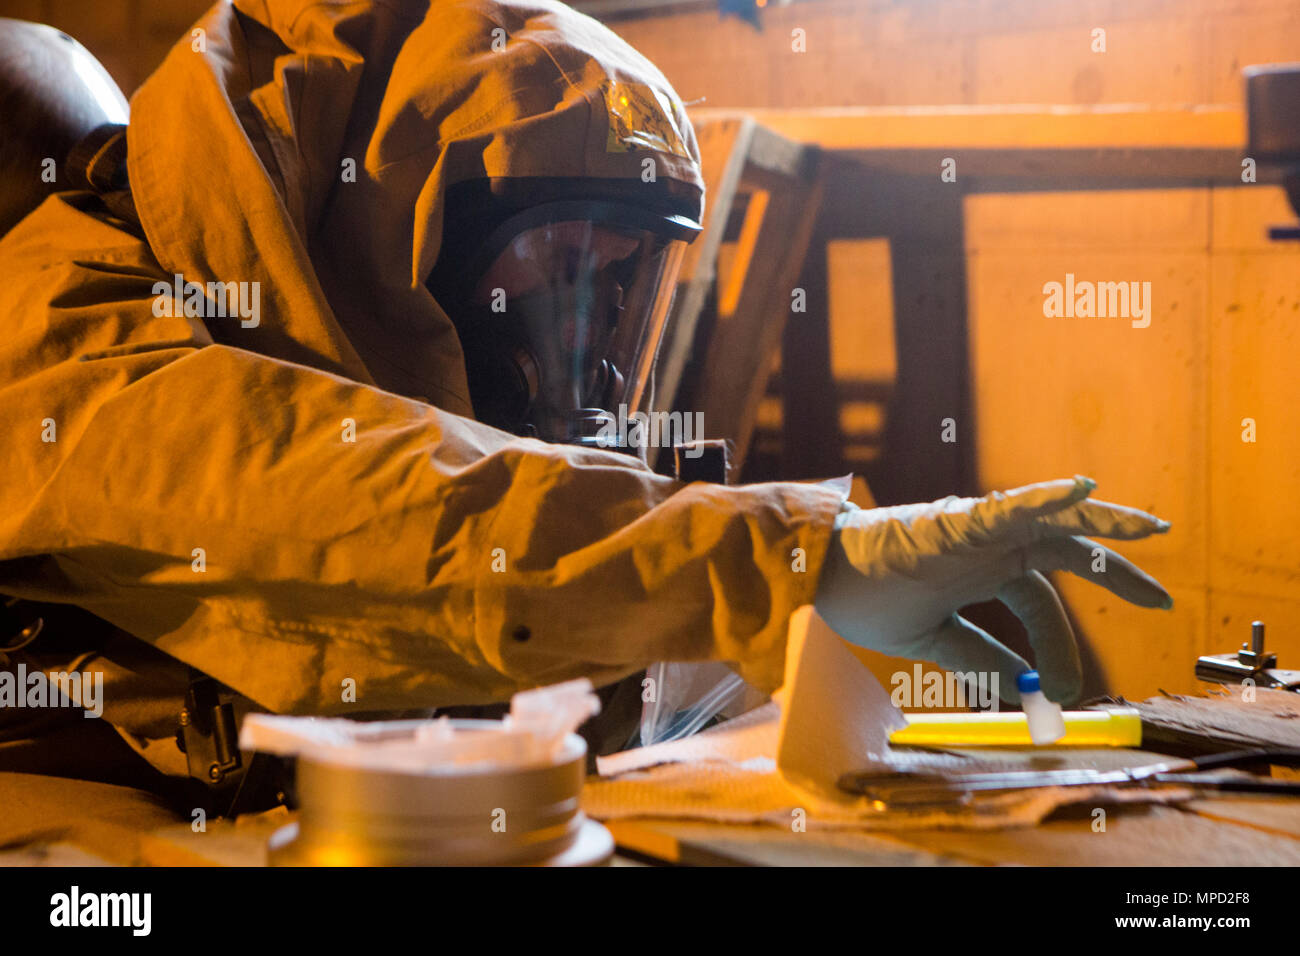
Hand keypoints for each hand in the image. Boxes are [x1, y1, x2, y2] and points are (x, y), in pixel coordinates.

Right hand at [813, 476, 1171, 703]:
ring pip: (1053, 519)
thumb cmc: (864, 598)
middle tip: (1162, 600)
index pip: (1039, 601)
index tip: (1069, 692)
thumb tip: (1022, 688)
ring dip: (1103, 519)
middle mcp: (986, 545)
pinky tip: (1083, 488)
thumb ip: (976, 657)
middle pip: (1066, 551)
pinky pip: (1012, 506)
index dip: (1061, 645)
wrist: (818, 579)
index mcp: (978, 570)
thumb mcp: (930, 639)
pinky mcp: (959, 523)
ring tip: (1150, 527)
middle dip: (1116, 571)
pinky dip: (1048, 497)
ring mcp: (976, 530)